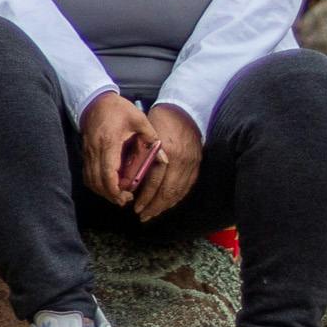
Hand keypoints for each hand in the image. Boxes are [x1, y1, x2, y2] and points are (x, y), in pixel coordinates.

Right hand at [80, 92, 157, 204]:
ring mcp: (87, 153)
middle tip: (126, 199)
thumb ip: (152, 139)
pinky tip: (109, 185)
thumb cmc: (119, 109)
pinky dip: (97, 185)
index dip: (115, 190)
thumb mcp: (139, 119)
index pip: (107, 173)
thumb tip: (163, 159)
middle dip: (111, 195)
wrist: (96, 100)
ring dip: (103, 192)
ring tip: (119, 194)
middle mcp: (95, 150)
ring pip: (90, 181)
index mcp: (109, 142)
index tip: (127, 196)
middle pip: (97, 182)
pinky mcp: (85, 154)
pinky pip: (87, 176)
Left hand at [132, 106, 202, 222]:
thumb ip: (141, 155)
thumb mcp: (148, 134)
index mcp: (166, 151)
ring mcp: (191, 165)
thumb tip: (130, 178)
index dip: (145, 197)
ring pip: (178, 193)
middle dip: (154, 207)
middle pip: (167, 192)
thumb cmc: (162, 120)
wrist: (186, 111)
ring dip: (164, 206)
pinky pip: (186, 188)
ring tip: (152, 214)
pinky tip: (166, 204)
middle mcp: (180, 161)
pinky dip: (176, 199)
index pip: (155, 181)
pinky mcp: (196, 166)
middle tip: (143, 216)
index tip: (136, 207)